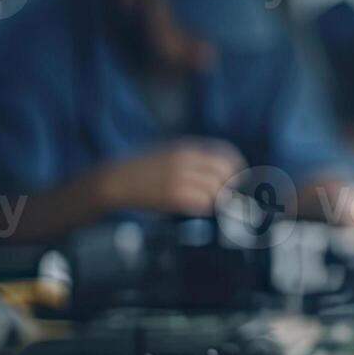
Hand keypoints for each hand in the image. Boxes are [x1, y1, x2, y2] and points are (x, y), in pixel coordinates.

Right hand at [97, 139, 245, 216]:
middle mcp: (186, 160)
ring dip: (216, 198)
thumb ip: (195, 158)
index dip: (236, 166)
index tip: (237, 177)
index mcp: (186, 147)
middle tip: (225, 194)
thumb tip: (224, 169)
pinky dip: (204, 207)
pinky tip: (195, 206)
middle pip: (225, 172)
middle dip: (230, 185)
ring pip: (216, 190)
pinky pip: (203, 203)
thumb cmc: (145, 169)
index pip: (226, 153)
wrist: (116, 180)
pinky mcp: (174, 196)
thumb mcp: (170, 153)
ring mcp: (180, 178)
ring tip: (206, 201)